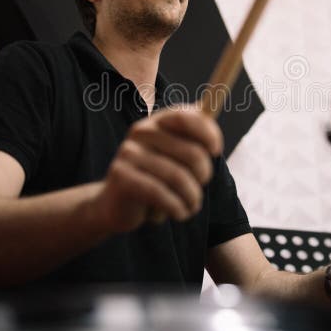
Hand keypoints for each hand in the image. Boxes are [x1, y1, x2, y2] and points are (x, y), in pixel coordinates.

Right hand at [96, 103, 222, 232]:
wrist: (114, 204)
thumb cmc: (154, 179)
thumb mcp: (173, 158)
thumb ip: (193, 142)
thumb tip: (214, 133)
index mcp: (156, 122)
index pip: (185, 117)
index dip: (207, 132)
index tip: (216, 151)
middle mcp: (140, 132)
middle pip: (191, 152)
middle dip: (204, 175)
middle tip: (200, 187)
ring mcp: (129, 153)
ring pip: (179, 177)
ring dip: (192, 197)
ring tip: (192, 206)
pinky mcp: (121, 176)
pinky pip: (161, 193)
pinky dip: (177, 207)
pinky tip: (180, 213)